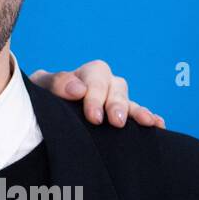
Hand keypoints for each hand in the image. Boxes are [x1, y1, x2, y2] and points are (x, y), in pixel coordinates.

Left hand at [30, 60, 164, 128]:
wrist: (40, 114)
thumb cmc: (41, 98)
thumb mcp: (40, 87)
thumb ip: (55, 83)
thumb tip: (78, 89)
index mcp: (84, 74)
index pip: (96, 77)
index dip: (96, 96)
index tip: (93, 117)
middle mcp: (103, 85)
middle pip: (116, 87)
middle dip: (117, 104)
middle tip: (115, 122)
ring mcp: (114, 101)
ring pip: (129, 101)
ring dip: (138, 111)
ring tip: (147, 122)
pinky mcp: (120, 118)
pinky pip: (137, 115)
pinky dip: (149, 118)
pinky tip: (158, 125)